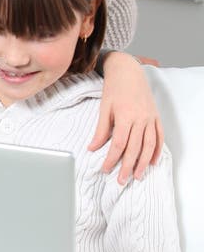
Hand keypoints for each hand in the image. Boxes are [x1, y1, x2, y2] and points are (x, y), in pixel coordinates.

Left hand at [89, 52, 163, 183]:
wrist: (129, 71)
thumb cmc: (114, 89)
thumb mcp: (104, 108)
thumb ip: (101, 130)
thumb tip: (92, 148)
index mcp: (125, 116)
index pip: (119, 144)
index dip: (112, 159)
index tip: (105, 169)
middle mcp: (140, 118)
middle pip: (135, 148)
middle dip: (128, 166)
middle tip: (122, 180)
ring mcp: (150, 118)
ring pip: (149, 145)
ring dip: (143, 162)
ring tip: (137, 176)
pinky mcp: (156, 117)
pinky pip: (159, 137)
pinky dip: (157, 150)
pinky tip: (152, 162)